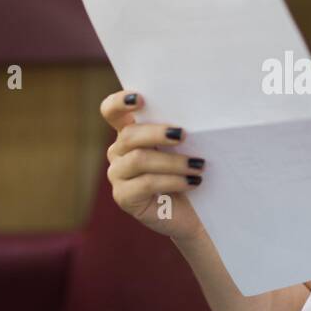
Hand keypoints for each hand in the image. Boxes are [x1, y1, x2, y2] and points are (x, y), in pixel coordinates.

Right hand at [101, 90, 204, 241]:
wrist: (196, 211)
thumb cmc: (190, 171)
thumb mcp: (185, 147)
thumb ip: (177, 131)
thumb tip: (189, 117)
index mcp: (130, 132)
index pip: (112, 111)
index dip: (120, 102)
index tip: (140, 99)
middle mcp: (118, 152)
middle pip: (129, 135)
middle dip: (157, 133)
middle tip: (183, 135)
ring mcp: (118, 175)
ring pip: (139, 160)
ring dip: (173, 161)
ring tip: (198, 165)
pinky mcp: (124, 197)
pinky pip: (146, 184)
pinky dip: (173, 181)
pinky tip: (192, 182)